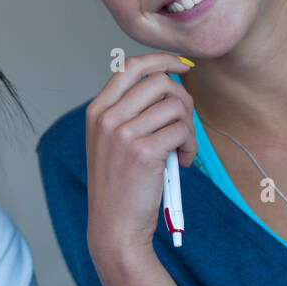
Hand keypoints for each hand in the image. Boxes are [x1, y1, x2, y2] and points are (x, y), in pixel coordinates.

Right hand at [84, 52, 194, 274]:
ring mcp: (123, 134)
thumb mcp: (111, 141)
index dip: (162, 60)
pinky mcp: (144, 152)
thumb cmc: (120, 185)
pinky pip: (182, 130)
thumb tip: (169, 81)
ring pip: (175, 105)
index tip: (183, 67)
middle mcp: (106, 118)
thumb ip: (129, 111)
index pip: (130, 66)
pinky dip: (190, 145)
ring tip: (182, 148)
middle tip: (183, 124)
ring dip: (188, 127)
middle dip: (183, 99)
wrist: (114, 226)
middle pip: (159, 81)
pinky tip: (181, 162)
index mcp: (97, 111)